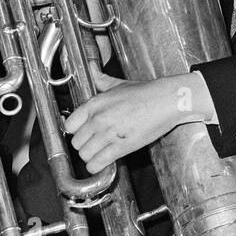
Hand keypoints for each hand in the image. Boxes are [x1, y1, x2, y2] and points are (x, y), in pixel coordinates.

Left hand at [65, 70, 214, 172]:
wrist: (165, 101)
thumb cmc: (144, 93)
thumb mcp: (119, 84)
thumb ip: (101, 79)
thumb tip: (92, 69)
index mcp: (95, 104)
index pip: (70, 125)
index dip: (75, 130)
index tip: (82, 132)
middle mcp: (98, 119)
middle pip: (76, 142)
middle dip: (84, 145)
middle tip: (93, 144)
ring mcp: (108, 134)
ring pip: (84, 155)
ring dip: (90, 156)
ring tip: (98, 153)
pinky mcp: (121, 147)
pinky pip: (98, 163)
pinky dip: (97, 166)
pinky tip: (102, 162)